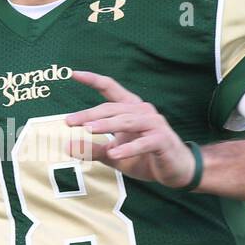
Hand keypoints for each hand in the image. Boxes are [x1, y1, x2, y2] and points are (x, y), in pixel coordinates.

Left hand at [66, 70, 197, 187]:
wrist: (177, 170)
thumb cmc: (146, 158)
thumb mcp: (114, 154)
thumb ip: (94, 149)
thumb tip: (67, 146)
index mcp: (131, 109)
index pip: (111, 88)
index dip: (94, 80)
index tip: (74, 74)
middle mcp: (143, 112)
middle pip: (113, 107)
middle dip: (90, 114)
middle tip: (69, 121)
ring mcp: (154, 125)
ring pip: (127, 121)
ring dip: (107, 125)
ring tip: (88, 130)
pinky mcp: (162, 140)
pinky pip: (144, 143)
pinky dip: (128, 148)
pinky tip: (114, 154)